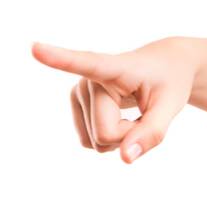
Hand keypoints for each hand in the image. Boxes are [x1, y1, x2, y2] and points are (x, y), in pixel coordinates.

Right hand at [32, 36, 198, 162]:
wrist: (164, 68)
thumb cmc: (169, 83)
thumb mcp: (170, 107)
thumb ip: (151, 133)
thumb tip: (125, 158)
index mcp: (113, 67)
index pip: (85, 63)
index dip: (59, 58)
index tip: (35, 48)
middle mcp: (88, 78)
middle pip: (105, 133)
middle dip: (129, 134)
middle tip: (145, 112)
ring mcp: (77, 91)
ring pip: (96, 141)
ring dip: (120, 137)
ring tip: (132, 111)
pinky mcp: (75, 103)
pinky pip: (90, 142)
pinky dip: (110, 139)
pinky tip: (120, 117)